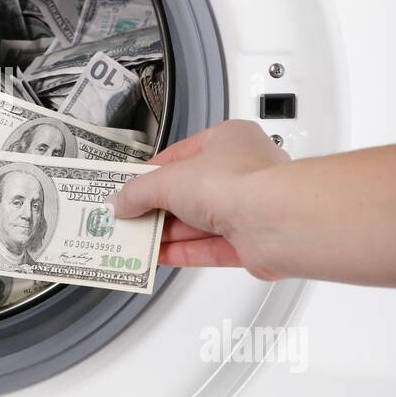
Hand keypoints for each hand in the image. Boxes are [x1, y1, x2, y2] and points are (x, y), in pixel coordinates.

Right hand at [112, 120, 289, 277]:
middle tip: (129, 217)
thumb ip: (139, 192)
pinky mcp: (250, 242)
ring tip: (136, 240)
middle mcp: (242, 171)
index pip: (181, 155)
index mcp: (228, 140)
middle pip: (189, 191)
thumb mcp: (169, 180)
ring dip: (167, 233)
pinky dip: (183, 252)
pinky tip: (159, 256)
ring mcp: (248, 207)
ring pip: (199, 222)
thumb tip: (120, 201)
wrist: (276, 221)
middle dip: (158, 208)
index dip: (152, 173)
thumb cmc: (238, 181)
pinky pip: (210, 247)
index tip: (130, 187)